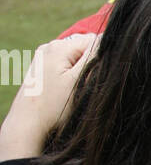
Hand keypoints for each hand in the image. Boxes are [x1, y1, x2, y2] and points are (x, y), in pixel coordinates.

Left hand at [0, 34, 98, 159]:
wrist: (27, 124)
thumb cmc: (54, 106)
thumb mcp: (79, 81)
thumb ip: (94, 57)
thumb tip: (108, 40)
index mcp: (60, 47)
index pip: (94, 40)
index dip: (102, 57)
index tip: (97, 76)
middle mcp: (49, 47)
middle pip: (82, 47)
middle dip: (89, 63)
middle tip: (84, 85)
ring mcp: (42, 56)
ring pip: (73, 57)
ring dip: (79, 70)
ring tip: (71, 90)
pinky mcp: (40, 68)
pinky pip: (62, 64)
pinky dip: (68, 74)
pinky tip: (63, 89)